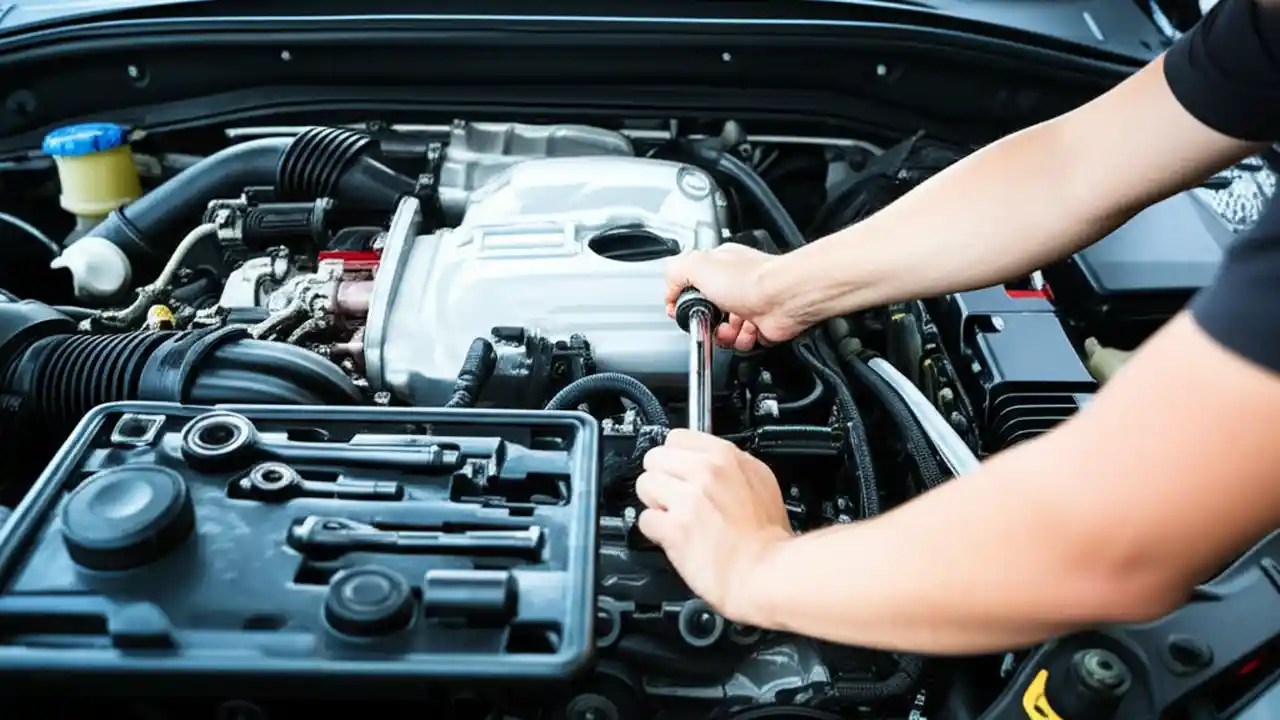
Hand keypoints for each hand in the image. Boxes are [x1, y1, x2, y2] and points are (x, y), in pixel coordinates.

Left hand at [636, 429, 792, 621]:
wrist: (767, 573)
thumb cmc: (767, 538)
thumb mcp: (760, 483)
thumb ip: (730, 467)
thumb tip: (706, 462)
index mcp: (726, 457)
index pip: (677, 437)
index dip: (674, 458)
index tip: (678, 472)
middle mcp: (706, 473)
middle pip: (654, 459)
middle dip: (660, 479)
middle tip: (675, 498)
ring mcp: (689, 499)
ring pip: (645, 485)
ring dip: (655, 504)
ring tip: (676, 518)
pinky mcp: (676, 528)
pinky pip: (645, 519)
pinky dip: (656, 532)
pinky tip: (674, 537)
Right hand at [664, 244, 808, 350]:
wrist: (784, 298)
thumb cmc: (751, 279)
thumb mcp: (696, 265)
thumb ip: (675, 273)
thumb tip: (669, 292)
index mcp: (719, 265)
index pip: (692, 284)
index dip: (684, 300)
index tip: (679, 308)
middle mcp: (736, 285)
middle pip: (708, 312)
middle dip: (706, 322)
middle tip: (709, 320)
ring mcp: (750, 306)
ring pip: (724, 331)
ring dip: (724, 335)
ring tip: (731, 328)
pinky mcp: (762, 326)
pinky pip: (743, 342)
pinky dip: (743, 341)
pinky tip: (747, 331)